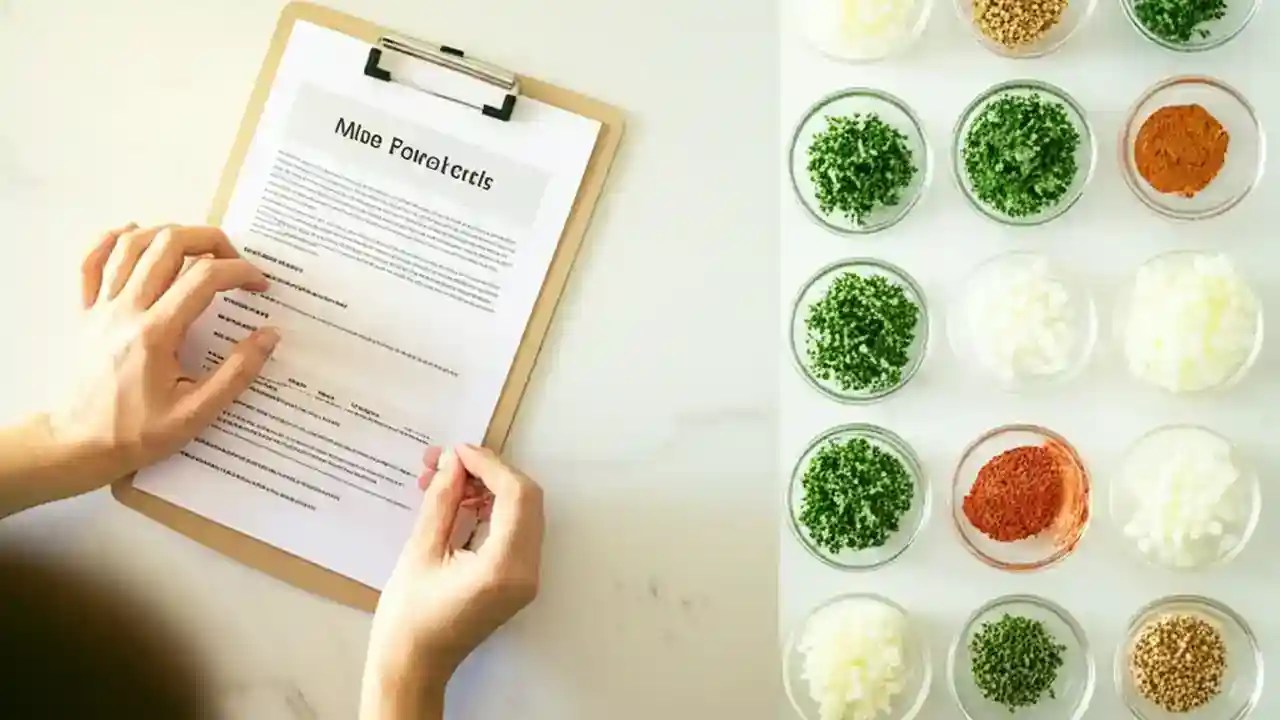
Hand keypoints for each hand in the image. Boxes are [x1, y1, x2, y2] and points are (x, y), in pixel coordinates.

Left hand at [49, 224, 278, 488]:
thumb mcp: (197, 414)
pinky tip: (133, 234)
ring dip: (168, 234)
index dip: (240, 272)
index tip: (260, 286)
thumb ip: (237, 373)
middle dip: (210, 240)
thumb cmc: (136, 434)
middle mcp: (126, 310)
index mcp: (156, 333)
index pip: (205, 278)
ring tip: (196, 248)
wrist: (78, 445)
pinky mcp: (86, 313)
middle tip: (234, 261)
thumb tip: (270, 336)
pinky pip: (91, 262)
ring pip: (131, 245)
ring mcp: (101, 308)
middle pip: (168, 245)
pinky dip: (112, 240)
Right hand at [361, 445, 543, 718]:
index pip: (516, 496)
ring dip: (487, 490)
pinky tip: (456, 502)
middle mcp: (526, 571)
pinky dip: (491, 510)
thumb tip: (452, 462)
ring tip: (441, 480)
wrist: (412, 666)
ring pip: (522, 512)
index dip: (489, 465)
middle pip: (526, 500)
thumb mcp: (420, 551)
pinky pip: (514, 531)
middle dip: (488, 473)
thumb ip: (441, 501)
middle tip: (445, 462)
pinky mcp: (517, 580)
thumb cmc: (409, 618)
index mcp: (504, 567)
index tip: (455, 452)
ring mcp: (526, 578)